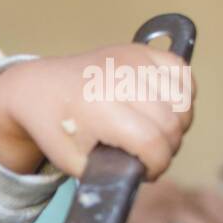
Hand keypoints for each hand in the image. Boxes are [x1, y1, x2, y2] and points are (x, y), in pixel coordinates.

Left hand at [0, 44, 195, 180]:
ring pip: (183, 100)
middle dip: (167, 148)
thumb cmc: (55, 127)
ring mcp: (132, 59)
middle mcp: (120, 78)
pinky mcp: (140, 49)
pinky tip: (164, 107)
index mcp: (100, 107)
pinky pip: (182, 72)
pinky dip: (183, 94)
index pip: (153, 143)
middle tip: (149, 156)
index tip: (147, 173)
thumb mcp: (74, 163)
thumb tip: (144, 173)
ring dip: (178, 123)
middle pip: (173, 123)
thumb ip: (110, 172)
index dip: (157, 166)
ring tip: (155, 133)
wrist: (38, 88)